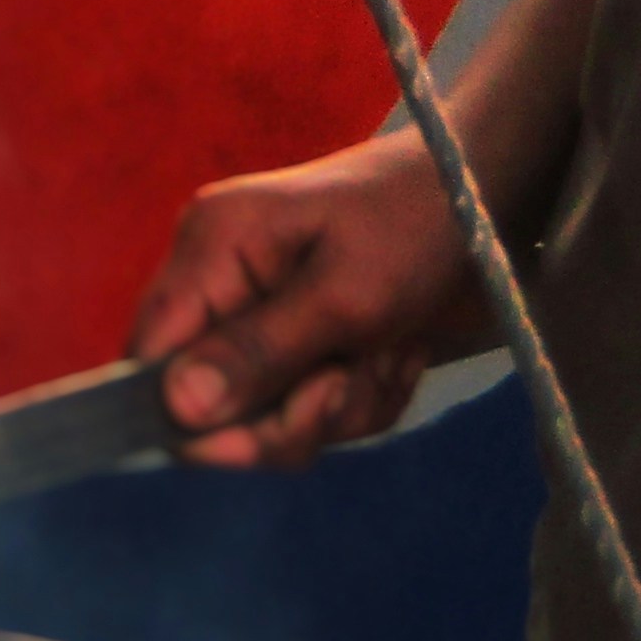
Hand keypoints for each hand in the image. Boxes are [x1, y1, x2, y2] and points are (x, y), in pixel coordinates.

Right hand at [125, 135, 482, 468]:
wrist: (492, 207)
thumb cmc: (416, 229)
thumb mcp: (345, 297)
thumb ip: (257, 355)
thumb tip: (175, 410)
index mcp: (211, 248)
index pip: (148, 357)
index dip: (189, 415)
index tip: (261, 434)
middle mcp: (223, 282)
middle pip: (209, 405)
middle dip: (291, 414)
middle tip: (348, 383)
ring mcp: (264, 316)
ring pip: (270, 417)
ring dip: (342, 406)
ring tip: (389, 353)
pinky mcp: (305, 343)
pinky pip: (313, 412)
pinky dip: (364, 396)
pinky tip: (398, 354)